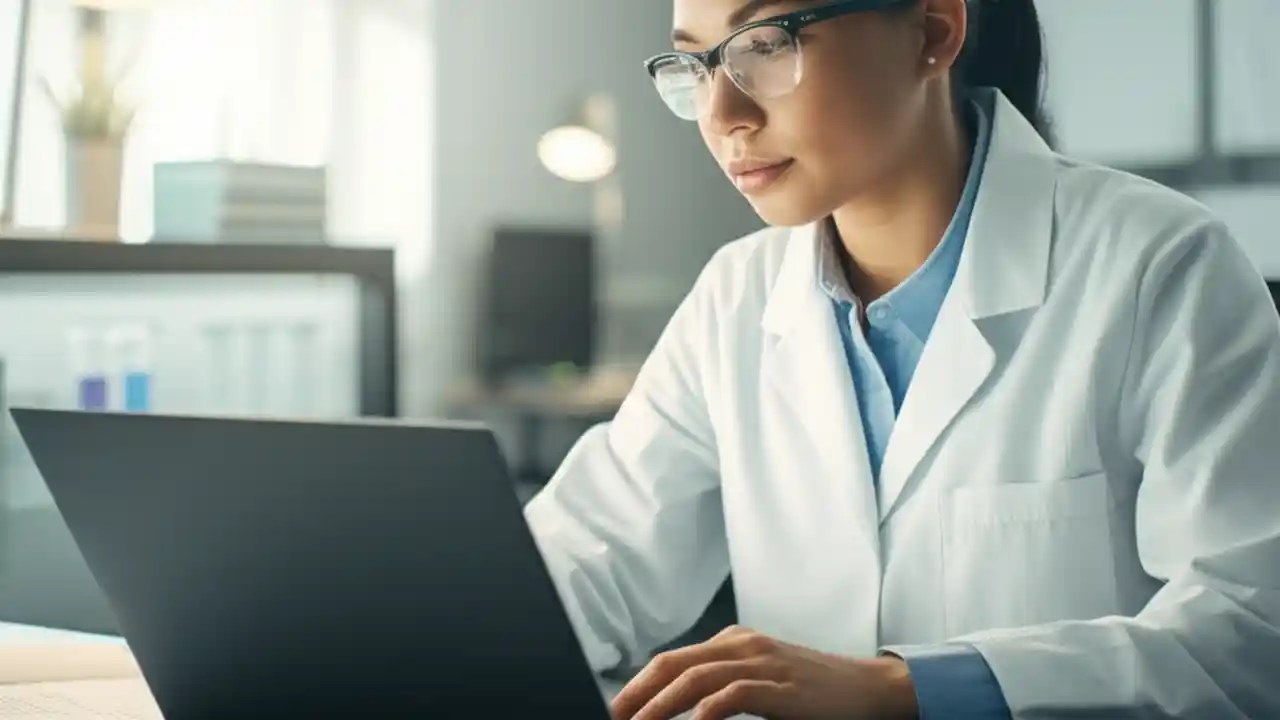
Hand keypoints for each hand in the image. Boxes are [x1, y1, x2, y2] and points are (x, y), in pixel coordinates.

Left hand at [610, 625, 918, 719]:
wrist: (868, 688)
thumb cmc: (812, 690)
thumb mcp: (762, 679)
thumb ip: (724, 684)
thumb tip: (684, 706)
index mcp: (734, 642)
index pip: (673, 659)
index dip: (639, 683)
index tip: (618, 708)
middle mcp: (743, 645)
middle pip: (676, 663)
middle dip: (639, 692)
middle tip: (616, 716)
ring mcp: (763, 663)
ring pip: (697, 677)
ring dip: (662, 704)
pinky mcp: (782, 686)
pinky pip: (736, 694)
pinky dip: (708, 709)